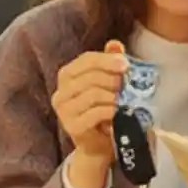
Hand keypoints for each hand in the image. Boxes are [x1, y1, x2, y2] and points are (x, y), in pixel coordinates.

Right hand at [52, 39, 127, 164]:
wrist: (100, 143)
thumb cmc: (104, 109)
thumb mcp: (109, 83)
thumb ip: (110, 63)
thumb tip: (115, 44)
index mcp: (67, 75)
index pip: (86, 60)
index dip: (107, 60)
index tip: (125, 64)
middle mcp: (60, 92)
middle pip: (90, 77)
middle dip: (113, 79)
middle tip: (127, 86)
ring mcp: (64, 110)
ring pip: (93, 94)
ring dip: (114, 96)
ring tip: (125, 100)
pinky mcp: (72, 126)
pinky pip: (94, 113)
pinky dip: (111, 110)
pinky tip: (118, 112)